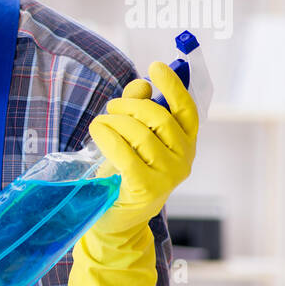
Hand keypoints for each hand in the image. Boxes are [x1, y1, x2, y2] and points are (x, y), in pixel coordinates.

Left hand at [87, 61, 198, 236]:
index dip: (173, 85)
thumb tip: (140, 85)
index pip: (186, 109)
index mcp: (186, 144)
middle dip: (130, 105)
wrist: (116, 219)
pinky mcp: (148, 188)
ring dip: (114, 121)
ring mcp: (168, 176)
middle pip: (159, 117)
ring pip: (140, 133)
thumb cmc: (124, 176)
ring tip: (100, 123)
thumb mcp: (132, 139)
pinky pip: (125, 152)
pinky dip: (108, 136)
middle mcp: (184, 159)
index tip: (155, 66)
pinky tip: (98, 132)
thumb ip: (137, 110)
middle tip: (110, 108)